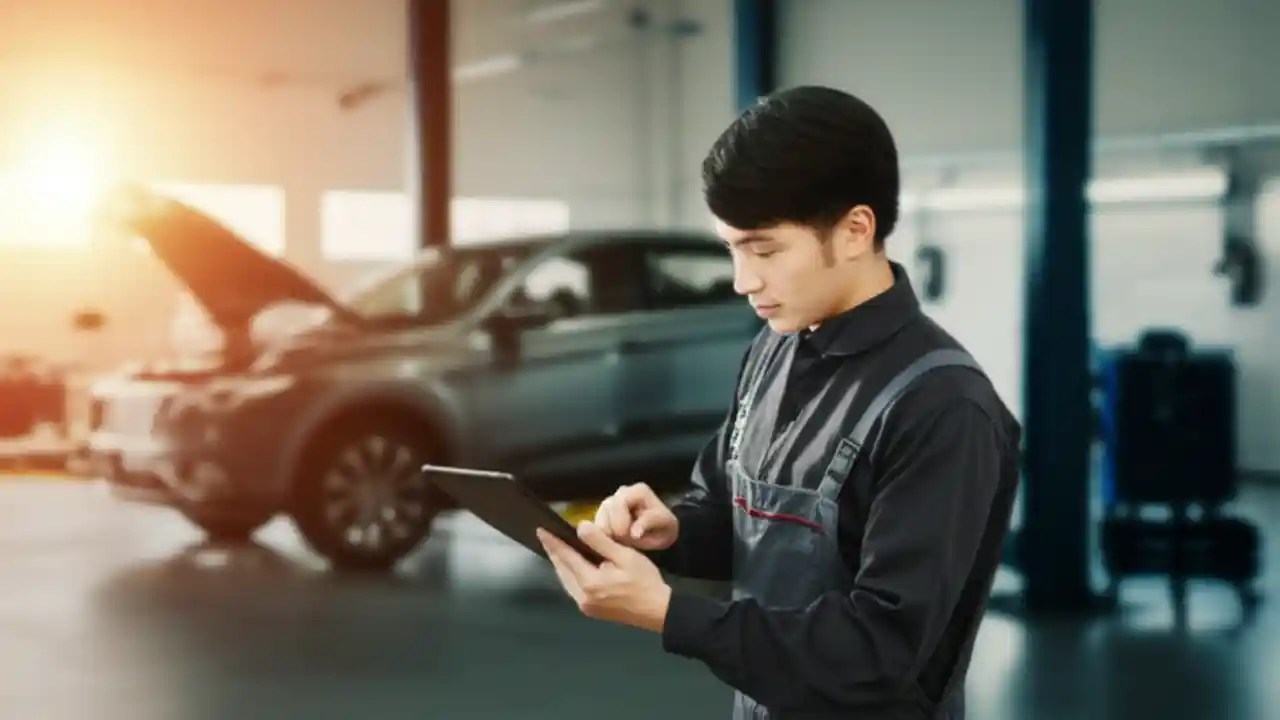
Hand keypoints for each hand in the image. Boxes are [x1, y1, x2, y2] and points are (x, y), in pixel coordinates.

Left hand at [536, 521, 671, 633]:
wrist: (658, 610)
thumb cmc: (644, 581)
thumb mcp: (625, 556)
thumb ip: (600, 541)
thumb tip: (580, 527)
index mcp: (589, 582)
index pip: (565, 557)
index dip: (552, 542)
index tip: (541, 530)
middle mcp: (582, 596)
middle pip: (561, 570)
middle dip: (554, 553)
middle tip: (547, 537)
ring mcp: (586, 606)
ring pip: (565, 581)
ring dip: (561, 564)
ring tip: (558, 549)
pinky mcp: (591, 610)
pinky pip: (573, 588)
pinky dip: (569, 575)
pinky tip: (573, 566)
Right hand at [594, 483, 678, 550]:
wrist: (659, 532)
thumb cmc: (664, 527)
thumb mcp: (666, 525)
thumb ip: (649, 523)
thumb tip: (633, 532)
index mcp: (639, 491)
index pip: (621, 502)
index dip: (619, 520)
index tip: (623, 535)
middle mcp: (622, 492)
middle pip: (607, 507)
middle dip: (612, 527)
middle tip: (621, 542)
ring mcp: (611, 501)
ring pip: (600, 516)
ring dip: (607, 531)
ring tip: (620, 542)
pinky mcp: (603, 514)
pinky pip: (597, 524)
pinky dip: (603, 534)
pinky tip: (614, 541)